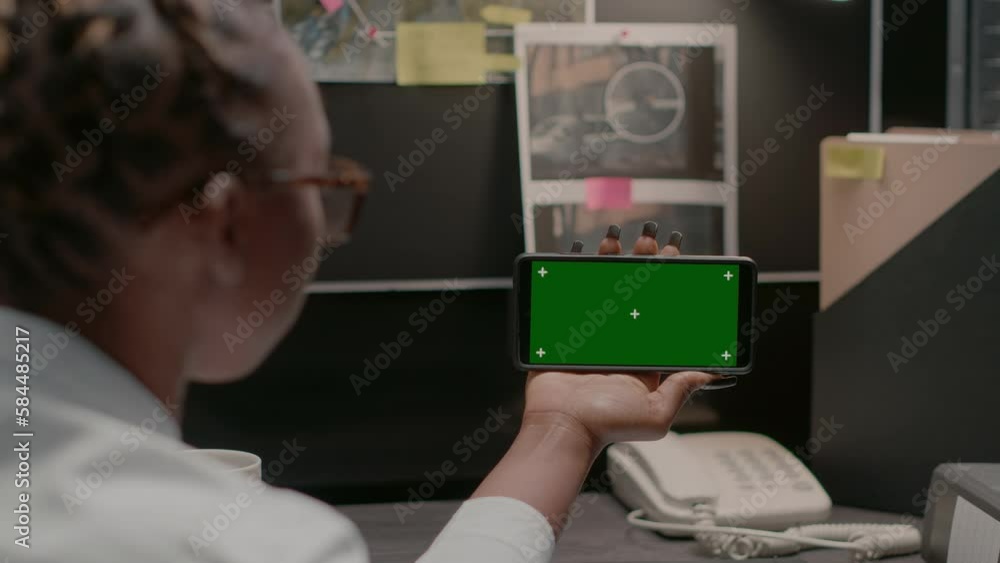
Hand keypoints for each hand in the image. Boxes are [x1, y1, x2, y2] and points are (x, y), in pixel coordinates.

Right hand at [522, 223, 721, 454]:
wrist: (564, 426)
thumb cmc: (606, 425)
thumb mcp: (657, 412)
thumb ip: (683, 388)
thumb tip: (712, 371)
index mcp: (643, 358)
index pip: (662, 310)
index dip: (670, 282)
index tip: (675, 258)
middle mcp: (619, 343)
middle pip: (634, 292)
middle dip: (642, 262)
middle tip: (648, 239)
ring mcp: (591, 335)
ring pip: (603, 288)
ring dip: (610, 260)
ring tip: (616, 239)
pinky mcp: (565, 332)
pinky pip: (570, 295)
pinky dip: (572, 272)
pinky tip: (578, 252)